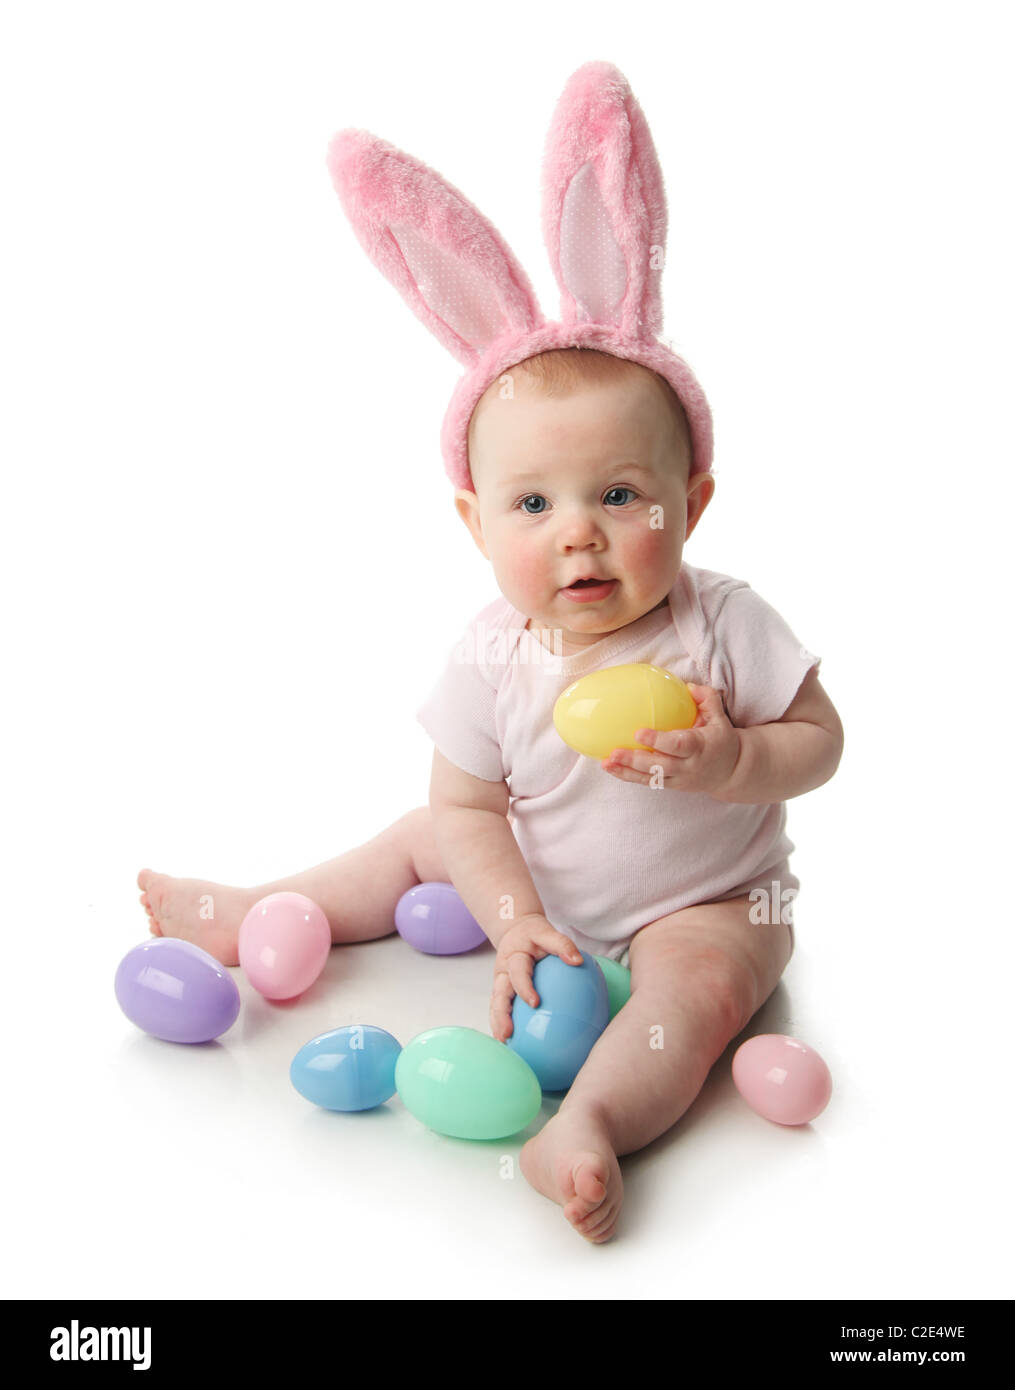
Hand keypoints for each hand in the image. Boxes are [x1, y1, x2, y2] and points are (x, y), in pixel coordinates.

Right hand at [491, 914, 582, 1043]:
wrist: (514, 931)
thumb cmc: (533, 935)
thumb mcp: (547, 933)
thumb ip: (562, 945)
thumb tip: (578, 960)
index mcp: (513, 957)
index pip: (518, 972)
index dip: (524, 987)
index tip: (535, 1003)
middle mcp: (503, 972)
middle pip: (499, 994)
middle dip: (502, 1014)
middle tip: (508, 1033)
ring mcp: (499, 983)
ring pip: (495, 1005)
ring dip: (498, 1024)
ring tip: (504, 1043)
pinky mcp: (500, 992)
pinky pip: (498, 1009)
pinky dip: (500, 1024)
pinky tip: (508, 1042)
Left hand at [600, 682, 741, 795]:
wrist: (731, 772)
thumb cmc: (721, 738)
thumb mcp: (720, 717)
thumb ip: (707, 699)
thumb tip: (688, 686)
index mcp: (700, 747)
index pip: (679, 744)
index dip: (659, 740)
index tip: (639, 732)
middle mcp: (689, 766)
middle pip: (660, 765)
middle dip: (636, 760)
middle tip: (614, 752)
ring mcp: (679, 778)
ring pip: (651, 778)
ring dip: (626, 772)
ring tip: (606, 763)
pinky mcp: (671, 785)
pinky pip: (648, 782)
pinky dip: (629, 777)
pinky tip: (611, 767)